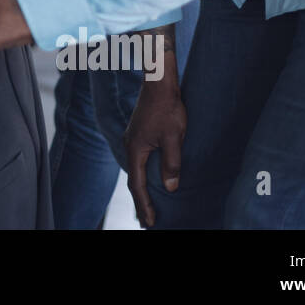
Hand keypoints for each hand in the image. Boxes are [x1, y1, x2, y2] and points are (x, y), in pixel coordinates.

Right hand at [123, 73, 186, 227]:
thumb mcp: (173, 137)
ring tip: (148, 205)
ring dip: (142, 189)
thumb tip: (171, 188)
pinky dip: (144, 175)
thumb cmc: (167, 108)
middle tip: (147, 221)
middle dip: (140, 201)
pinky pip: (140, 161)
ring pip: (136, 170)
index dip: (144, 204)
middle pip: (134, 180)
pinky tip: (150, 178)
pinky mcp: (140, 134)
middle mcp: (130, 146)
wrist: (159, 83)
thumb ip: (171, 163)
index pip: (137, 184)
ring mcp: (133, 139)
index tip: (150, 221)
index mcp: (135, 149)